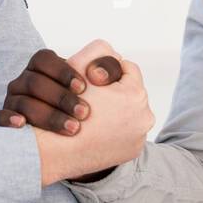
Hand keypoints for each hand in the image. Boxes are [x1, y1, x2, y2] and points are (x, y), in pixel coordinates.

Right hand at [0, 44, 124, 134]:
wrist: (61, 149)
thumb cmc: (81, 112)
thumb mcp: (97, 91)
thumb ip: (106, 72)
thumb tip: (115, 66)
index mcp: (40, 70)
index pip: (44, 60)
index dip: (64, 71)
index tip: (84, 87)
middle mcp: (22, 85)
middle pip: (34, 82)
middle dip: (61, 98)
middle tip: (86, 114)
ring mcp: (12, 104)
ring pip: (20, 102)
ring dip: (48, 115)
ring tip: (74, 130)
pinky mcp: (4, 126)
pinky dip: (9, 121)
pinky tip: (24, 127)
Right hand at [30, 41, 153, 183]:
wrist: (58, 151)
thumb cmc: (64, 106)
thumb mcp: (78, 68)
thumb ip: (98, 51)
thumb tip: (114, 53)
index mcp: (135, 93)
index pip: (127, 68)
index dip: (107, 69)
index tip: (92, 76)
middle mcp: (144, 116)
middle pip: (130, 92)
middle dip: (114, 90)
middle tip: (94, 92)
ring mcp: (140, 136)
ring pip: (130, 112)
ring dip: (116, 109)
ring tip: (94, 110)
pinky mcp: (133, 150)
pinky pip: (127, 132)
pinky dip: (115, 129)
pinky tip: (97, 129)